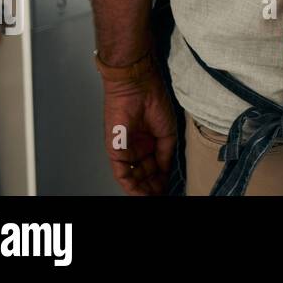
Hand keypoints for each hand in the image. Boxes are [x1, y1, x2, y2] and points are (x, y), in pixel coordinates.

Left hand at [101, 63, 177, 195]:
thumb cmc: (154, 101)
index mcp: (148, 141)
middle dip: (152, 187)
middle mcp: (135, 147)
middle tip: (161, 194)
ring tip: (153, 196)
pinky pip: (122, 172)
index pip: (154, 166)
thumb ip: (165, 153)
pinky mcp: (115, 150)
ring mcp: (124, 149)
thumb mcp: (167, 132)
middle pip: (144, 174)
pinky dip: (130, 185)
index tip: (167, 188)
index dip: (161, 178)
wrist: (137, 86)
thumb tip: (166, 171)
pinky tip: (140, 193)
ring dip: (142, 189)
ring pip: (133, 176)